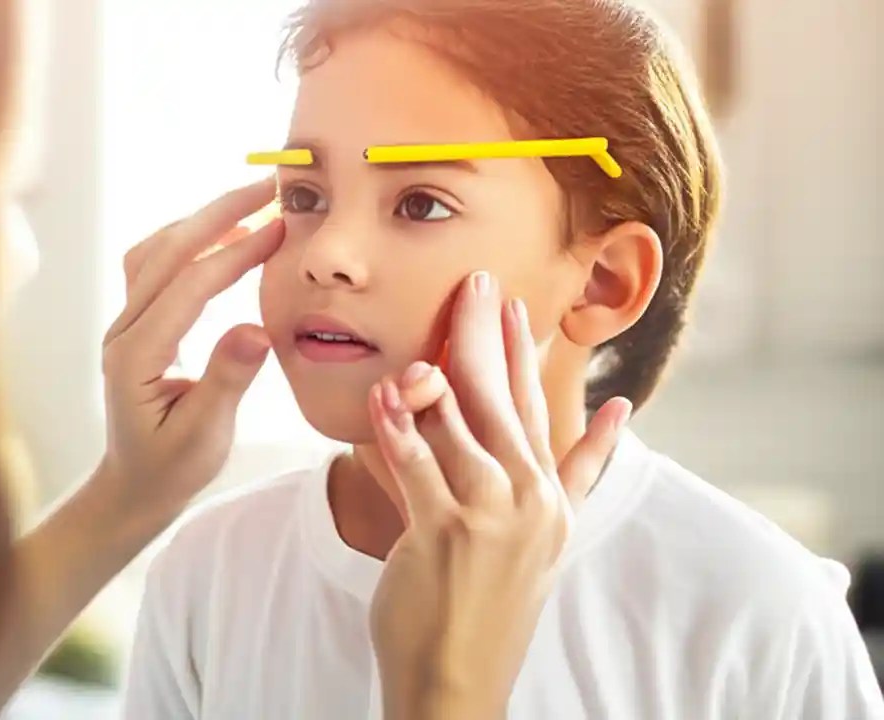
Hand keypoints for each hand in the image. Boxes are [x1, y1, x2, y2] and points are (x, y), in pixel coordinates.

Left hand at [99, 178, 283, 516]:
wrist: (133, 487)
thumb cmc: (169, 469)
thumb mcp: (203, 436)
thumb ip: (226, 381)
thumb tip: (255, 329)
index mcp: (137, 356)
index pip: (188, 288)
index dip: (234, 255)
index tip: (278, 229)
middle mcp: (124, 330)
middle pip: (165, 253)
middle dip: (217, 215)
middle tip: (265, 188)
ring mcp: (126, 324)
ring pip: (155, 253)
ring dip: (201, 222)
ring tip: (250, 205)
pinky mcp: (137, 325)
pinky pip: (156, 267)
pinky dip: (189, 242)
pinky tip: (222, 238)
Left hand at [367, 272, 631, 718]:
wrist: (461, 680)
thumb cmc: (491, 606)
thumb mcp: (548, 537)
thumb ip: (575, 474)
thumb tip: (617, 415)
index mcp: (550, 497)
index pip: (535, 407)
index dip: (523, 352)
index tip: (515, 304)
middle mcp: (529, 500)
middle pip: (502, 400)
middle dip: (485, 336)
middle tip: (474, 284)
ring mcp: (489, 516)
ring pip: (461, 424)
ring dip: (437, 375)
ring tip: (424, 334)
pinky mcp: (444, 533)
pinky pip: (416, 464)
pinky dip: (398, 426)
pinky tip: (384, 394)